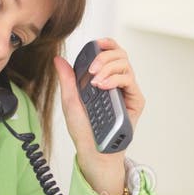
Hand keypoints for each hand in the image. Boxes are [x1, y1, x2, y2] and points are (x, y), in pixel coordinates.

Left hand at [54, 38, 145, 194]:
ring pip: (125, 64)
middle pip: (120, 54)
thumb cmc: (83, 129)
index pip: (109, 53)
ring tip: (95, 81)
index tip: (95, 44)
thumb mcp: (70, 101)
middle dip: (104, 56)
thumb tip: (58, 59)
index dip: (104, 44)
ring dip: (109, 67)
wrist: (92, 150)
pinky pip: (129, 80)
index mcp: (103, 78)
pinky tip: (103, 86)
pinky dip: (115, 79)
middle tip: (92, 69)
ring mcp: (127, 90)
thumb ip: (66, 79)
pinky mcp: (135, 100)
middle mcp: (117, 82)